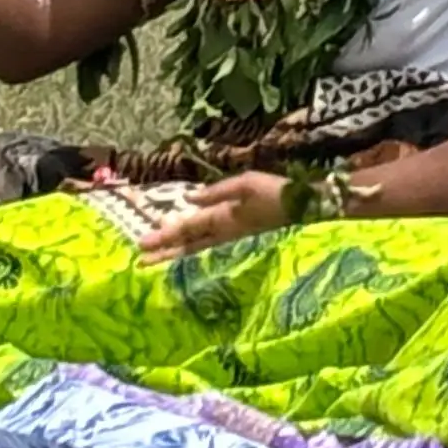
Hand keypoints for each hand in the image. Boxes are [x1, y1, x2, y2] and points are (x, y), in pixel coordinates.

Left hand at [142, 171, 294, 260]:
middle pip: (187, 246)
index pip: (187, 228)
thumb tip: (190, 199)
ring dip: (175, 258)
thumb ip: (218, 192)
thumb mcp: (247, 183)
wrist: (307, 212)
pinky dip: (194, 257)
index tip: (142, 244)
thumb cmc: (277, 194)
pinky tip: (187, 259)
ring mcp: (232, 244)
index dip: (165, 236)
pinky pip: (210, 253)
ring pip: (197, 253)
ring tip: (155, 264)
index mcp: (223, 219)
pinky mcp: (242, 245)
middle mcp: (223, 236)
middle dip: (164, 254)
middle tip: (140, 262)